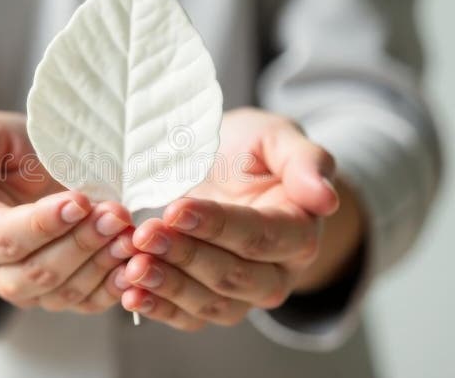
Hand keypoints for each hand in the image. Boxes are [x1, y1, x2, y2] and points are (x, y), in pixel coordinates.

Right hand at [0, 110, 136, 313]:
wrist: (31, 180)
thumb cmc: (11, 154)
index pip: (4, 238)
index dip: (42, 224)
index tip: (80, 200)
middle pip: (37, 273)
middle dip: (79, 245)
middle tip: (116, 214)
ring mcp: (33, 289)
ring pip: (65, 292)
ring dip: (101, 265)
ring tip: (130, 234)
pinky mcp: (65, 295)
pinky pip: (88, 304)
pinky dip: (115, 287)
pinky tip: (136, 263)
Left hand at [116, 108, 363, 330]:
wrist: (227, 168)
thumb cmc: (252, 150)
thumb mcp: (277, 137)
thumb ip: (306, 161)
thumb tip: (326, 199)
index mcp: (298, 232)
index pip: (260, 236)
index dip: (218, 225)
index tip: (176, 208)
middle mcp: (276, 272)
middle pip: (234, 276)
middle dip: (186, 256)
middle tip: (145, 235)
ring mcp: (242, 295)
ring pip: (210, 303)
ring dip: (169, 287)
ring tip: (132, 267)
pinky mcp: (210, 303)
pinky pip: (188, 318)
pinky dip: (158, 309)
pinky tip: (129, 294)